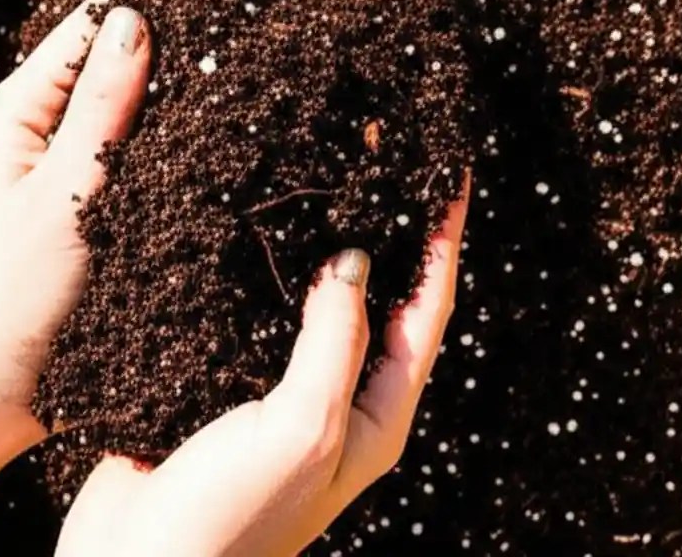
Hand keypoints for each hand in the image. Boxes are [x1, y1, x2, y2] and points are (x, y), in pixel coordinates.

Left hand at [0, 0, 241, 433]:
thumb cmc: (9, 294)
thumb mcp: (60, 195)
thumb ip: (99, 108)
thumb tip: (137, 18)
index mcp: (22, 109)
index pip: (95, 22)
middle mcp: (50, 127)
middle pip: (122, 53)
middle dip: (185, 27)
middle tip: (258, 8)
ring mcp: (80, 165)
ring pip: (144, 101)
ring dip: (193, 79)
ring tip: (261, 56)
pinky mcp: (106, 203)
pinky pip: (154, 151)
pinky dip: (191, 133)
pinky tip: (237, 131)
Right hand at [56, 188, 469, 556]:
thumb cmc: (230, 519)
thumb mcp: (302, 429)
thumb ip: (336, 342)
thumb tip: (355, 263)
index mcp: (377, 420)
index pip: (427, 313)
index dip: (444, 243)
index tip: (453, 178)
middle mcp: (340, 406)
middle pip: (383, 304)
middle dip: (395, 235)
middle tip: (390, 162)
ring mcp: (284, 398)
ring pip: (321, 306)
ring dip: (329, 246)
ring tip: (335, 181)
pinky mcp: (229, 390)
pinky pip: (262, 321)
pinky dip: (268, 275)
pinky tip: (255, 233)